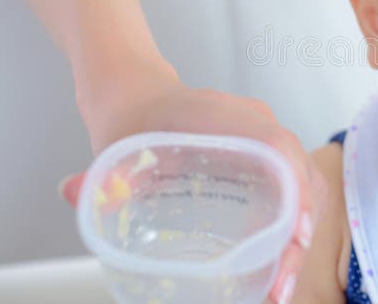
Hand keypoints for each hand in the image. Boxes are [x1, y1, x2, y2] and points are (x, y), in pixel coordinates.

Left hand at [59, 65, 325, 303]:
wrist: (139, 94)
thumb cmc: (134, 117)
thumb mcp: (117, 149)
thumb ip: (98, 173)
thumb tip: (73, 193)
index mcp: (229, 117)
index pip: (281, 148)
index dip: (297, 191)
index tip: (296, 235)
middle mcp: (258, 126)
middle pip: (302, 177)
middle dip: (300, 232)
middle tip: (280, 283)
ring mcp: (265, 140)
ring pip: (304, 187)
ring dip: (299, 234)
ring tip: (279, 280)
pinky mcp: (264, 157)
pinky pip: (294, 188)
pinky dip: (292, 224)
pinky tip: (275, 258)